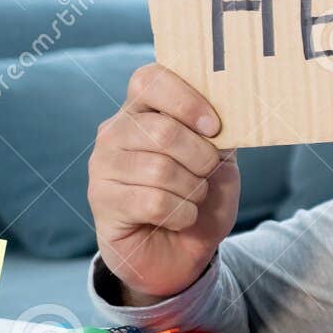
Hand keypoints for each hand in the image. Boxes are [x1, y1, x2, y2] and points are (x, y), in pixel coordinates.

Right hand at [87, 63, 239, 302]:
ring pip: (160, 169)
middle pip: (162, 130)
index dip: (186, 100)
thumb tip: (230, 113)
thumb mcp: (219, 161)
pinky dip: (182, 214)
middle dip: (201, 158)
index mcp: (144, 110)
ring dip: (193, 190)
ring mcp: (104, 165)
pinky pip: (153, 202)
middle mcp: (116, 131)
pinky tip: (180, 218)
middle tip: (206, 173)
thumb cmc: (200, 198)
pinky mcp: (102, 200)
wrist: (181, 252)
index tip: (215, 126)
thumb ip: (219, 133)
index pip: (150, 79)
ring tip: (192, 198)